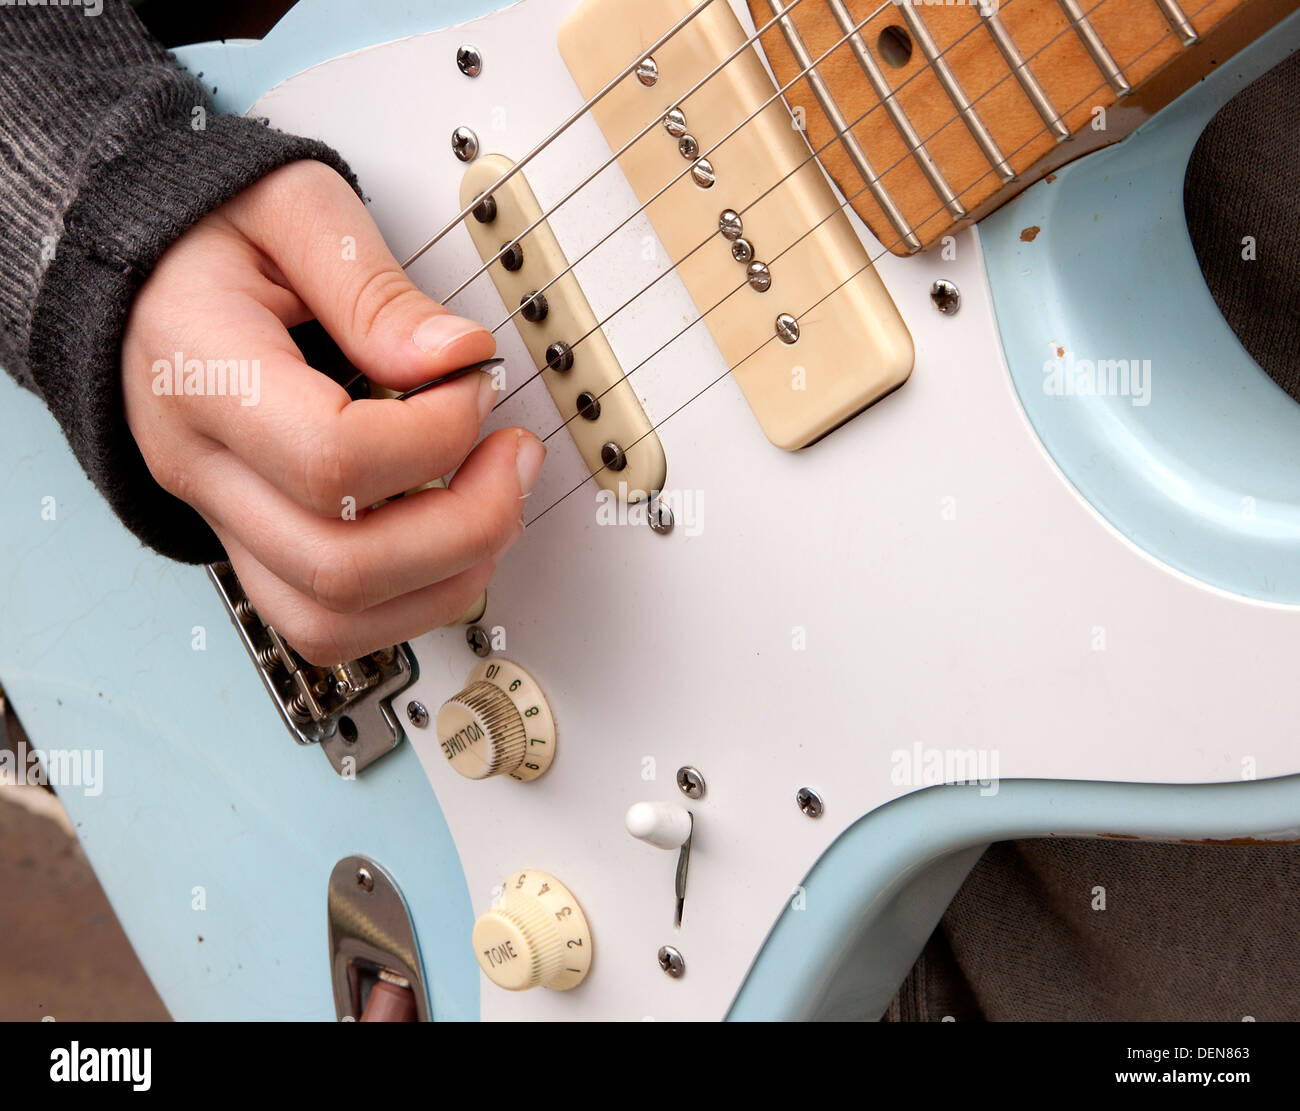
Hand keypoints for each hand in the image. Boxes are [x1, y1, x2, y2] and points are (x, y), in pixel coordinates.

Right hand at [121, 160, 543, 663]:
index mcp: (203, 374)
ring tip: (497, 504)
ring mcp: (224, 519)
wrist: (144, 275)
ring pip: (333, 623)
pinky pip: (327, 625)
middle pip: (341, 568)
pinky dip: (410, 602)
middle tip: (516, 456)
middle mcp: (203, 468)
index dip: (435, 437)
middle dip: (468, 525)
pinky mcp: (254, 545)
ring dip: (446, 581)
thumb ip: (373, 286)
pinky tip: (452, 538)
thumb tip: (455, 358)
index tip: (475, 384)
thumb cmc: (210, 237)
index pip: (331, 461)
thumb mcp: (293, 209)